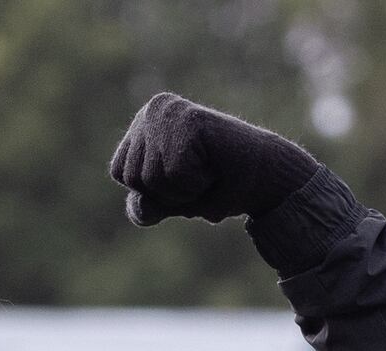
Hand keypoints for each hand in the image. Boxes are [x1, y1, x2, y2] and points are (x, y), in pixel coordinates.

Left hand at [109, 93, 316, 226]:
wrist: (265, 178)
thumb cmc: (219, 186)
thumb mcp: (171, 201)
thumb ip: (146, 204)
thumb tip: (139, 206)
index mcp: (144, 121)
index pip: (121, 173)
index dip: (152, 189)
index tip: (182, 175)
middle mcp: (154, 109)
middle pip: (132, 177)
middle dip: (167, 191)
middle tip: (199, 173)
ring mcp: (171, 112)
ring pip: (151, 177)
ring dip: (182, 189)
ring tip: (207, 169)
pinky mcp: (189, 121)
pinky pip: (174, 174)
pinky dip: (195, 183)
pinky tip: (214, 165)